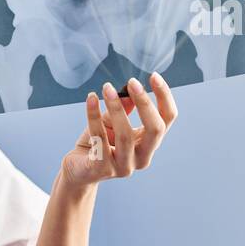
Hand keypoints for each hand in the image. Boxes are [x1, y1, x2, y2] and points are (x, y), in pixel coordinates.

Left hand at [61, 73, 177, 188]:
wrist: (77, 169)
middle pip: (155, 129)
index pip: (167, 119)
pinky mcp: (102, 169)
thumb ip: (123, 108)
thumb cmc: (97, 143)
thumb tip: (130, 90)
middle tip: (133, 82)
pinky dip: (94, 115)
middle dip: (146, 103)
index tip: (154, 76)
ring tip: (106, 87)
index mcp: (149, 144)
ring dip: (116, 107)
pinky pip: (99, 139)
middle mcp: (142, 158)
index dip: (164, 97)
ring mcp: (123, 166)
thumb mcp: (111, 122)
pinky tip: (91, 99)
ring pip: (125, 134)